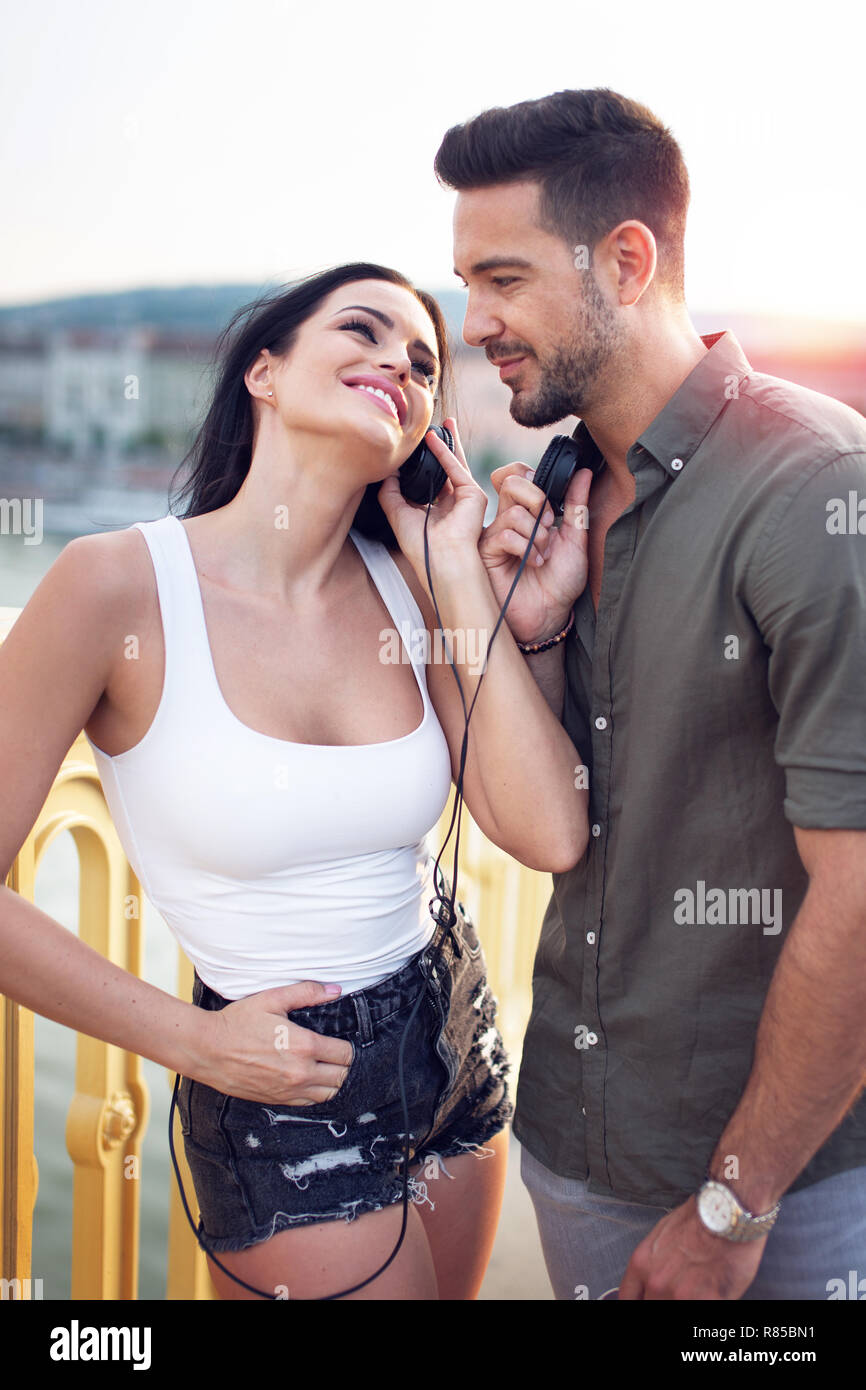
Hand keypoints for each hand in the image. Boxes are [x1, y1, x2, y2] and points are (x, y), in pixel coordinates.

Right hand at [193, 980, 353, 1104]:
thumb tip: (335, 990)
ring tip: (329, 1067)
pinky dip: (317, 1092)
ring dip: (334, 1081)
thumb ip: (306, 993)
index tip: (344, 1040)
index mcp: (304, 1046)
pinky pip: (310, 1102)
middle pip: (342, 1077)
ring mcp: (289, 1090)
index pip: (345, 1054)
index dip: (349, 1047)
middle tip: (339, 1054)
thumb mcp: (272, 999)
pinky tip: (313, 1079)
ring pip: (329, 1094)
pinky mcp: (277, 1099)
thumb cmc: (238, 1022)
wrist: (208, 1050)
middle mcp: (300, 1072)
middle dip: (345, 1065)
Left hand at [378, 417, 488, 599]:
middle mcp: (452, 504)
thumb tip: (388, 469)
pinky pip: (457, 468)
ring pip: (455, 464)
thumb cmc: (421, 546)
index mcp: (435, 511)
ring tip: (440, 423)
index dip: (424, 465)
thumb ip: (390, 491)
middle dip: (443, 447)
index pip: (430, 482)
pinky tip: (433, 439)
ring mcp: (465, 499)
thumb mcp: (397, 514)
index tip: (415, 447)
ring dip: (448, 443)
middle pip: (446, 468)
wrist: (441, 559)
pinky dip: (444, 453)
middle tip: (436, 427)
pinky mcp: (474, 495)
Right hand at [479, 463, 591, 645]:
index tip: (551, 501)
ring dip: (536, 535)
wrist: (550, 615)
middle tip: (548, 525)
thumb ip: (577, 505)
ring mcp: (495, 536)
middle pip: (511, 481)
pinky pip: (504, 535)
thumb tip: (583, 473)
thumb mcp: (575, 538)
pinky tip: (533, 563)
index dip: (531, 475)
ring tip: (543, 554)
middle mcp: (507, 520)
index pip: (517, 475)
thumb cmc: (560, 582)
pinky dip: (525, 548)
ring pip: (513, 513)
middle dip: (537, 499)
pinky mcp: (487, 554)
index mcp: (526, 512)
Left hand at [618, 1198, 765, 1299]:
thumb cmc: (699, 1218)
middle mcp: (655, 1283)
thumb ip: (653, 1263)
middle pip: (650, 1308)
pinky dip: (705, 1305)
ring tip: (697, 1292)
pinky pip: (700, 1316)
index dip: (641, 1302)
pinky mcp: (706, 1301)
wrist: (726, 1212)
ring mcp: (679, 1295)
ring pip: (672, 1312)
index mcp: (642, 1265)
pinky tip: (711, 1296)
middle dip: (663, 1303)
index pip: (628, 1299)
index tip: (649, 1301)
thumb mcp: (662, 1235)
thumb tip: (652, 1281)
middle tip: (680, 1294)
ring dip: (685, 1303)